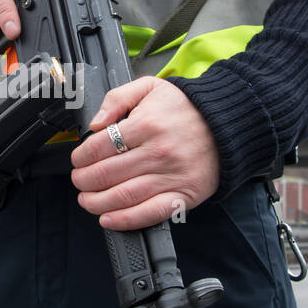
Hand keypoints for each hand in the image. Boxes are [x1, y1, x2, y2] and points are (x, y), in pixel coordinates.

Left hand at [70, 76, 220, 230]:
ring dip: (96, 202)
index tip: (78, 160)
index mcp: (146, 124)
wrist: (228, 124)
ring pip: (122, 196)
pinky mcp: (183, 196)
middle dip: (83, 181)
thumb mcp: (149, 87)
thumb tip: (94, 124)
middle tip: (80, 180)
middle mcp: (157, 152)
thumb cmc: (186, 107)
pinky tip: (108, 219)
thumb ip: (117, 99)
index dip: (81, 157)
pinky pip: (150, 213)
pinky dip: (125, 220)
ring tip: (87, 200)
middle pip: (106, 174)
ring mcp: (170, 176)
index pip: (99, 147)